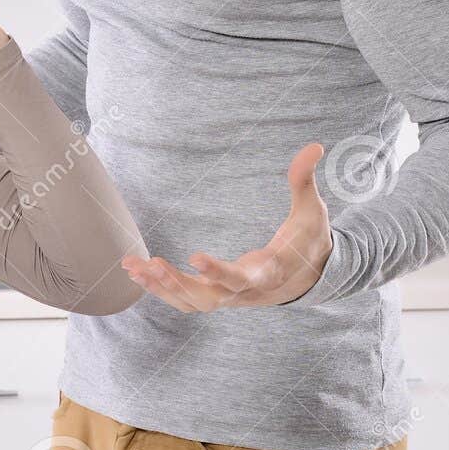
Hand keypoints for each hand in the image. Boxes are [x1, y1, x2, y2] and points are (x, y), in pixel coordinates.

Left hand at [122, 143, 331, 310]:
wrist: (310, 275)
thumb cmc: (309, 238)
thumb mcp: (312, 210)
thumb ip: (305, 180)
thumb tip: (315, 146)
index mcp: (271, 272)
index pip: (244, 277)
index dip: (220, 271)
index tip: (195, 256)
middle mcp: (248, 291)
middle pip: (210, 298)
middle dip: (179, 284)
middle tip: (152, 262)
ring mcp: (231, 297)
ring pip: (192, 303)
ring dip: (161, 287)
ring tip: (133, 266)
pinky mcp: (219, 295)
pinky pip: (186, 300)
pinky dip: (162, 290)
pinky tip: (138, 273)